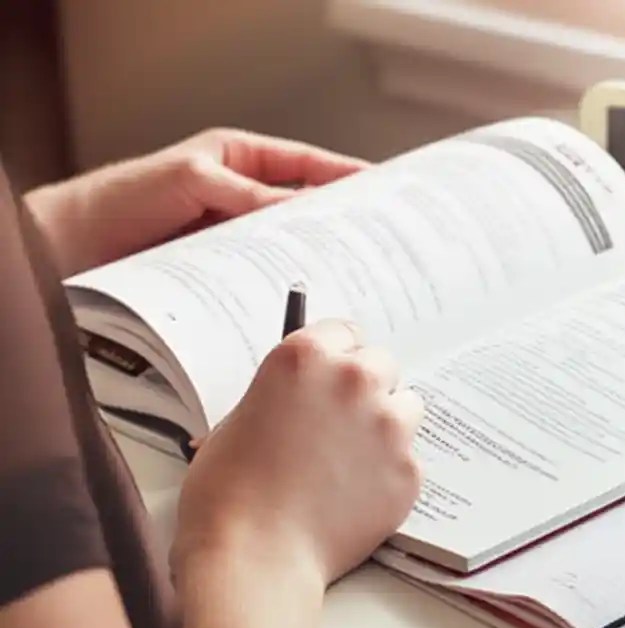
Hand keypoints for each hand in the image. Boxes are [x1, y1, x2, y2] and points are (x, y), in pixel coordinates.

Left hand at [23, 128, 369, 276]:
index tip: (381, 188)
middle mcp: (241, 200)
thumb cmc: (121, 198)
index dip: (344, 175)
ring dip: (312, 262)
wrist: (74, 249)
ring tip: (349, 274)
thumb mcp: (193, 180)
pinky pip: (262, 279)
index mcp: (238, 161)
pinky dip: (282, 289)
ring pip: (286, 249)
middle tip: (375, 238)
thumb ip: (249, 194)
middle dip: (338, 223)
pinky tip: (302, 300)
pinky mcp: (223, 276)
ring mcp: (234, 239)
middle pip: (304, 210)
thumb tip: (303, 209)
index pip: (305, 165)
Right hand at [171, 319, 424, 587]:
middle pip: (381, 363)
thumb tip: (305, 397)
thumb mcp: (237, 421)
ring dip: (386, 424)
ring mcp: (387, 424)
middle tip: (342, 421)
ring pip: (406, 406)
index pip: (344, 332)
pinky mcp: (408, 468)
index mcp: (305, 357)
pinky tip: (355, 495)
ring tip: (350, 461)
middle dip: (366, 387)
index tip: (334, 372)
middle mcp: (354, 380)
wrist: (254, 556)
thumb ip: (285, 396)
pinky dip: (389, 473)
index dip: (337, 355)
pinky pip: (408, 458)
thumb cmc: (227, 494)